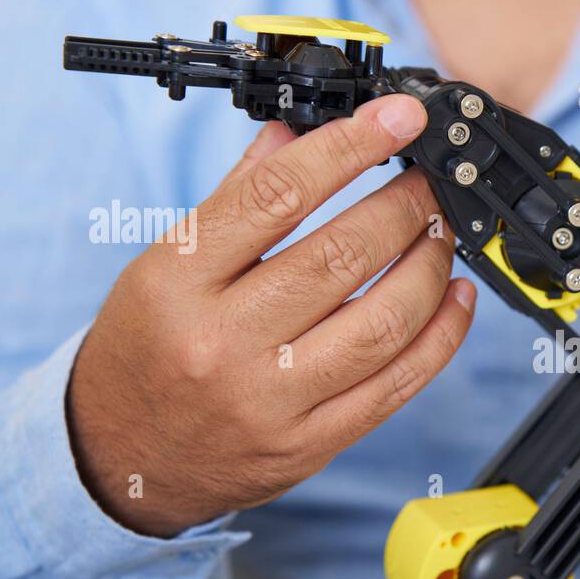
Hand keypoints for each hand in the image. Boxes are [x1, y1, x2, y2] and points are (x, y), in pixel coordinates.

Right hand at [67, 95, 475, 536]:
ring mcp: (270, 399)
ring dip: (431, 269)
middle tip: (429, 185)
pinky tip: (457, 300)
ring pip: (383, 323)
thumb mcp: (162, 264)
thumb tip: (296, 137)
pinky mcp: (309, 443)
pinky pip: (395, 385)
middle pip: (342, 257)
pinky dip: (441, 337)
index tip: (397, 119)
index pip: (277, 195)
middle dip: (405, 209)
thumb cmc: (145, 352)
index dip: (349, 146)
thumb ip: (233, 200)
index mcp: (179, 280)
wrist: (122, 459)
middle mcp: (223, 341)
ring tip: (442, 237)